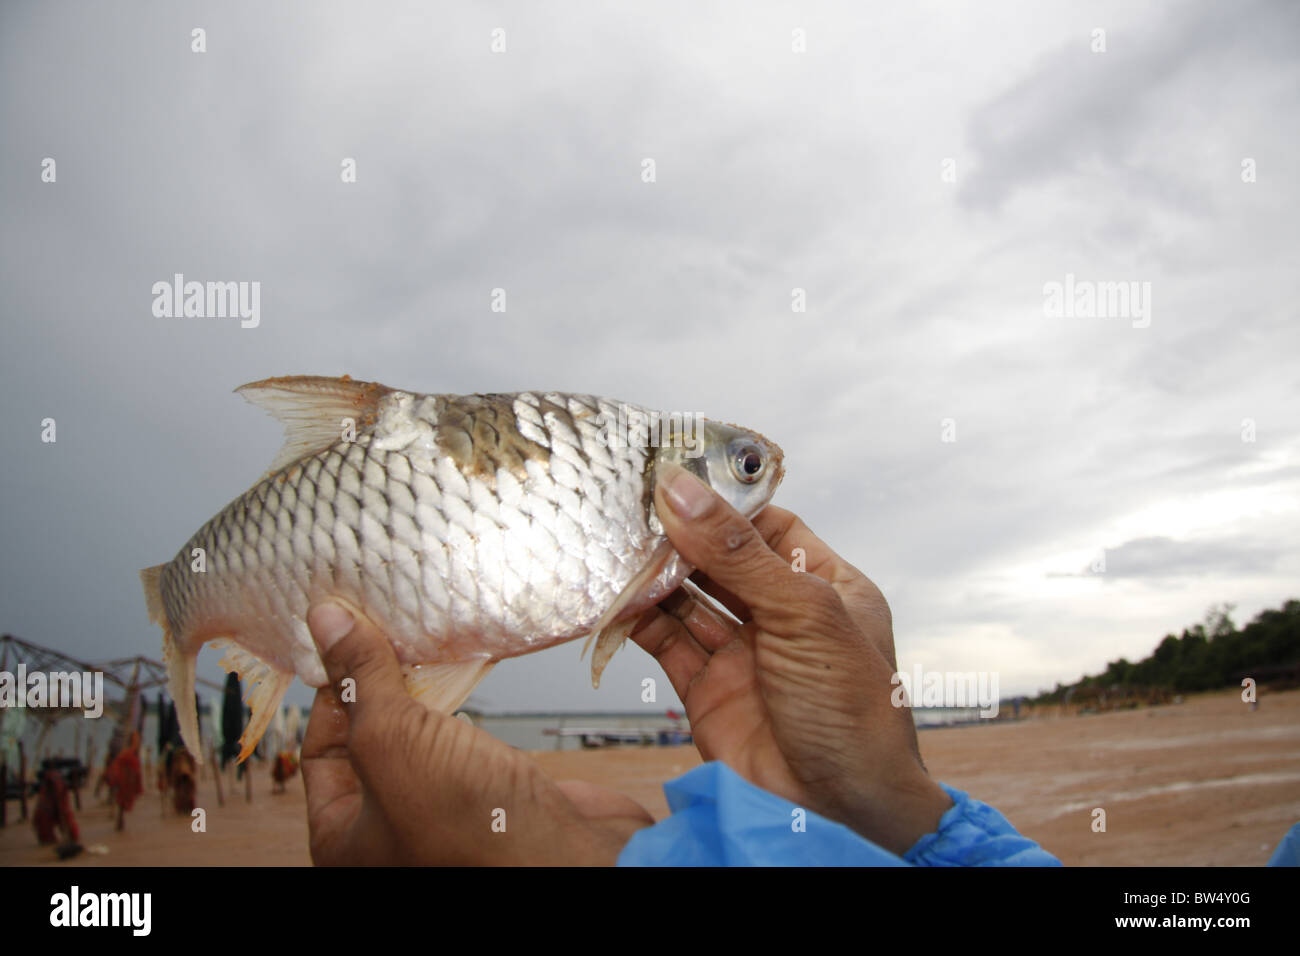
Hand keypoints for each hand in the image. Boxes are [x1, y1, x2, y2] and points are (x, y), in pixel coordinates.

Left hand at [301, 600, 652, 864]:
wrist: (576, 861)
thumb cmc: (474, 828)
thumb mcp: (393, 741)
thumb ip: (360, 682)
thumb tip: (325, 622)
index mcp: (345, 838)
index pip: (320, 751)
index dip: (333, 693)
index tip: (350, 639)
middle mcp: (391, 829)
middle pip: (371, 740)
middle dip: (383, 685)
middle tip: (390, 631)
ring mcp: (445, 812)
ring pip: (422, 735)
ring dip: (426, 692)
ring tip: (427, 643)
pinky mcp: (492, 793)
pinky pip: (467, 738)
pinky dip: (466, 705)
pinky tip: (466, 669)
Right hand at [631, 462, 951, 854]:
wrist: (837, 809)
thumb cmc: (852, 710)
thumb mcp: (803, 613)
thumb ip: (737, 553)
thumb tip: (683, 492)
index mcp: (823, 585)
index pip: (766, 525)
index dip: (723, 502)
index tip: (676, 474)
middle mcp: (780, 614)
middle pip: (719, 558)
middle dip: (680, 534)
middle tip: (633, 504)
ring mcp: (741, 653)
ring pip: (687, 598)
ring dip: (654, 574)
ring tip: (617, 540)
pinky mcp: (705, 689)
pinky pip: (665, 641)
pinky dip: (638, 618)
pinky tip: (615, 594)